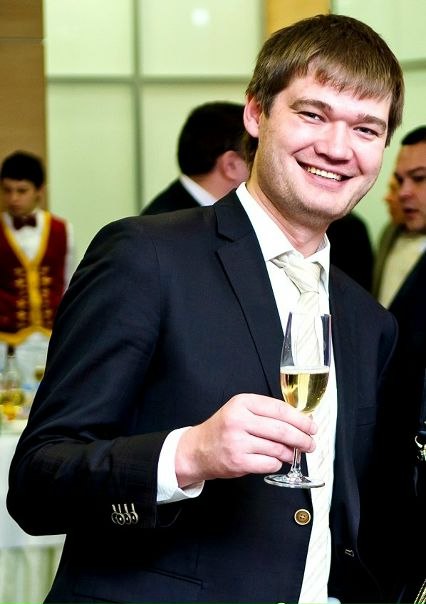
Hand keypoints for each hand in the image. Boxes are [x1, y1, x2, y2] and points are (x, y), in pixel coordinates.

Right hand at [175, 393, 316, 487]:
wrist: (198, 449)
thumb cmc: (224, 429)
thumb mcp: (241, 410)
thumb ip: (266, 412)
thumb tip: (299, 421)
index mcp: (242, 403)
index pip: (279, 409)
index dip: (300, 419)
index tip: (311, 426)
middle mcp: (239, 420)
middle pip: (282, 429)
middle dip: (302, 438)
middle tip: (310, 443)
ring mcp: (237, 442)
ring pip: (277, 448)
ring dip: (291, 453)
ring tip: (293, 453)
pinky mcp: (238, 461)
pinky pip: (269, 463)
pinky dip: (277, 463)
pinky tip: (275, 460)